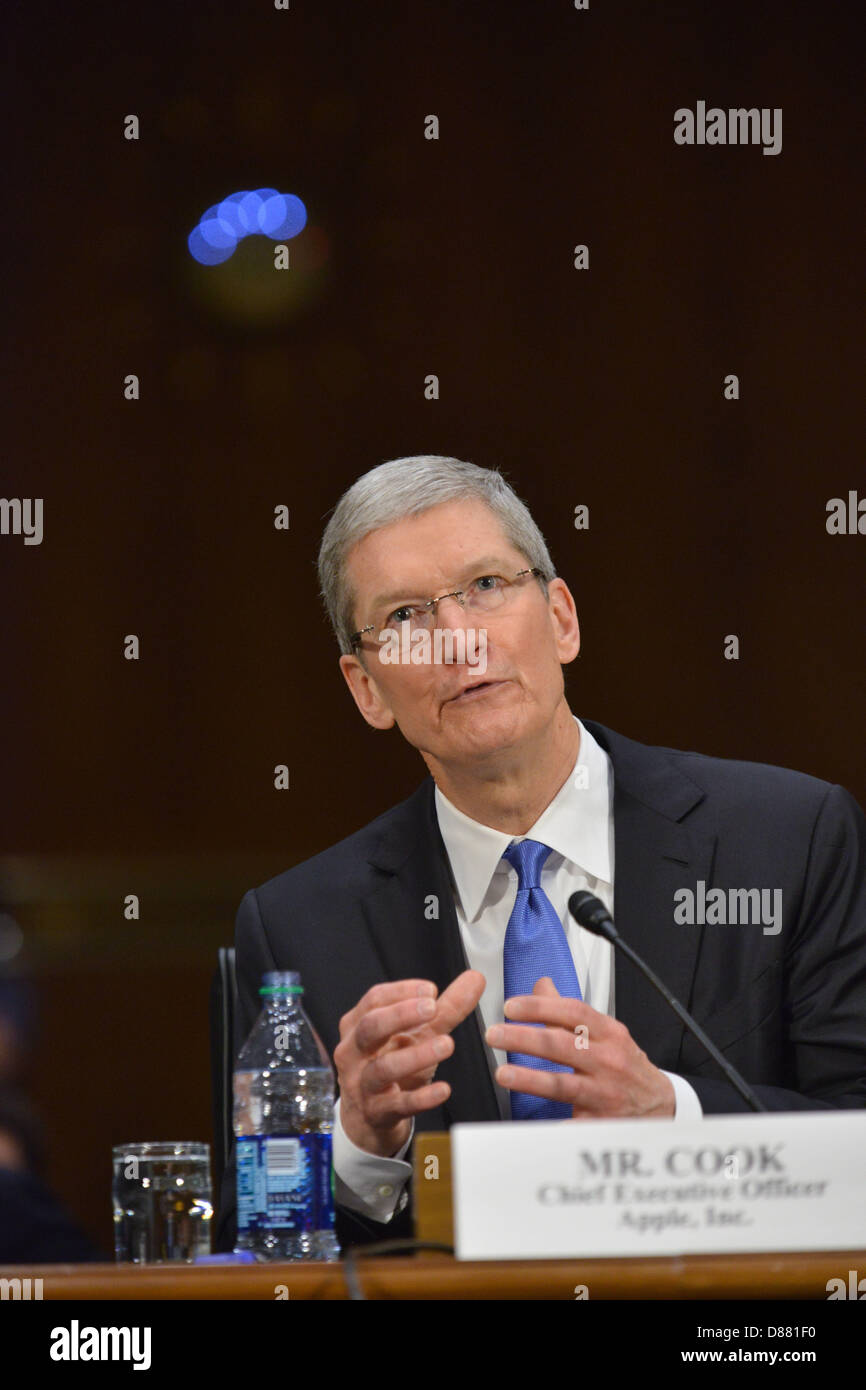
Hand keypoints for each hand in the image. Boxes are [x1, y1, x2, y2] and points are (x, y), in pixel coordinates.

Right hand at [334, 969, 485, 1156]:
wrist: (367, 1119)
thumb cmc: (390, 1065)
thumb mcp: (417, 1034)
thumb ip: (446, 1007)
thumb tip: (476, 978)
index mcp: (359, 1025)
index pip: (374, 1000)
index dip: (401, 992)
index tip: (430, 990)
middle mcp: (354, 1052)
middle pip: (370, 1027)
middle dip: (400, 1015)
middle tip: (432, 1007)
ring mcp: (362, 1084)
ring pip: (383, 1068)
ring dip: (416, 1055)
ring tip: (447, 1044)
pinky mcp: (376, 1113)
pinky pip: (397, 1105)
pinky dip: (421, 1098)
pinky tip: (443, 1090)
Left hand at [485, 977, 675, 1117]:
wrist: (660, 1107)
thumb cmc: (626, 1066)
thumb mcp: (606, 1032)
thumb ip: (569, 1011)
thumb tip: (542, 986)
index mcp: (608, 1034)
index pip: (572, 1012)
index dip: (540, 1007)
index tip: (511, 1007)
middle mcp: (607, 1061)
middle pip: (561, 1045)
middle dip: (524, 1038)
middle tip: (495, 1035)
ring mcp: (604, 1093)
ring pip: (562, 1084)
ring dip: (530, 1079)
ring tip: (504, 1074)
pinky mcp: (599, 1123)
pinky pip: (572, 1125)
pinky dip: (552, 1126)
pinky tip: (529, 1127)